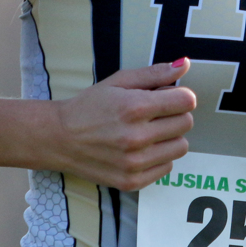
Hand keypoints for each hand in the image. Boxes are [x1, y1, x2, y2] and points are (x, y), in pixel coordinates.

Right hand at [50, 60, 195, 189]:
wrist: (59, 138)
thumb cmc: (89, 106)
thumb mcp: (119, 82)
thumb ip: (154, 74)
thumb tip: (185, 64)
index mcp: (135, 108)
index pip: (186, 102)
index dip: (181, 96)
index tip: (169, 97)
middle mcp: (136, 138)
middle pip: (186, 123)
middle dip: (175, 115)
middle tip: (156, 114)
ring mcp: (134, 163)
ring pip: (181, 147)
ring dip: (170, 138)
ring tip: (149, 132)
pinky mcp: (131, 182)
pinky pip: (167, 167)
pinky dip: (159, 157)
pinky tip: (141, 149)